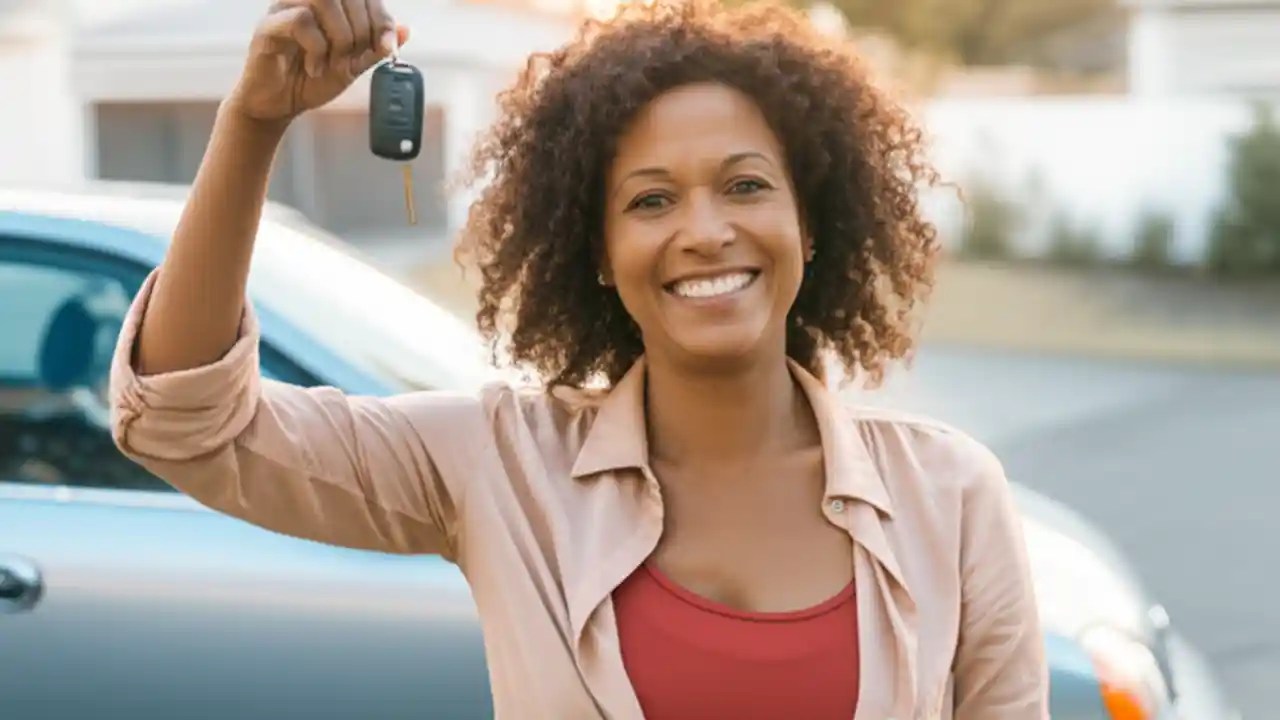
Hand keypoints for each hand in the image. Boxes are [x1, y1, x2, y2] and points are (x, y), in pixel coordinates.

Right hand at [226, 0, 410, 123]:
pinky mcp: (269, 25)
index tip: (385, 47)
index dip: (381, 19)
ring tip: (335, 61)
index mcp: (331, 5)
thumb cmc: (312, 79)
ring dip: (340, 35)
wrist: (280, 104)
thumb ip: (376, 48)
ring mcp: (286, 7)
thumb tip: (406, 30)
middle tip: (353, 58)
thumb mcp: (353, 65)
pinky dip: (316, 47)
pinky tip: (314, 67)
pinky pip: (300, 19)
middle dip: (361, 30)